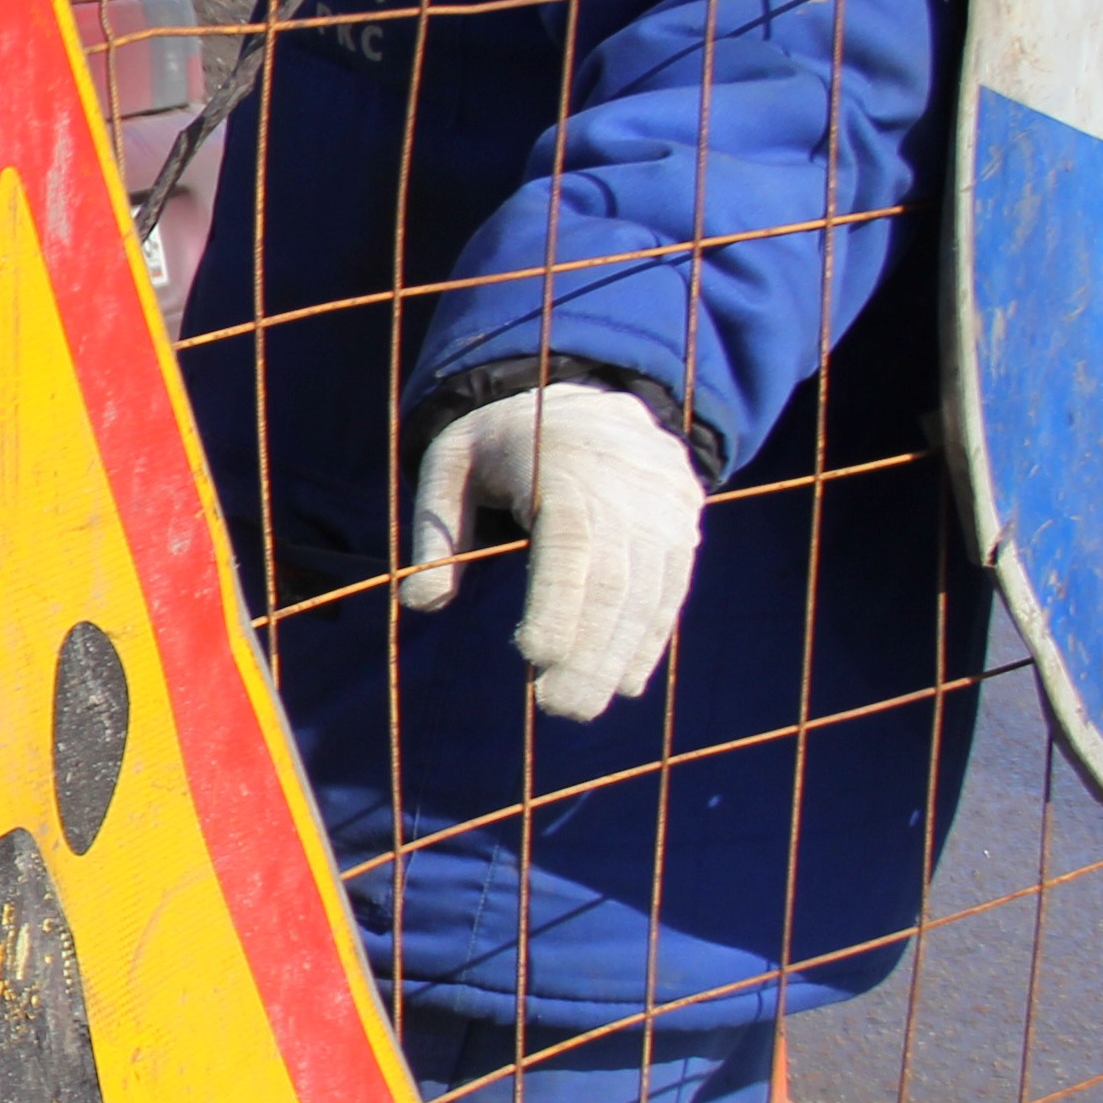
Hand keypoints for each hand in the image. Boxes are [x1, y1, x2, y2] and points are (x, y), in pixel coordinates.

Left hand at [403, 381, 702, 720]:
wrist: (589, 395)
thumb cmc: (504, 440)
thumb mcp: (452, 463)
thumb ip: (437, 532)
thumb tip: (418, 604)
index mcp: (565, 466)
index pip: (570, 541)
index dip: (558, 601)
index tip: (535, 657)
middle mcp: (629, 488)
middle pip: (615, 578)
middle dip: (589, 649)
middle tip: (561, 708)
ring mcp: (664, 508)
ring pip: (648, 591)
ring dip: (619, 655)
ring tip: (585, 706)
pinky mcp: (683, 526)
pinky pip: (670, 589)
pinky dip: (649, 637)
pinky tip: (625, 681)